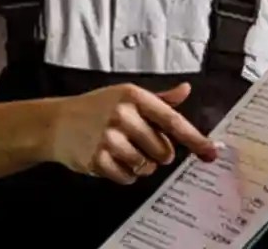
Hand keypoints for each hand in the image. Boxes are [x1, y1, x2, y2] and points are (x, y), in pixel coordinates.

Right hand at [47, 82, 218, 184]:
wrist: (56, 123)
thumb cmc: (96, 108)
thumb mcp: (125, 96)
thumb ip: (159, 99)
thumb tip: (186, 90)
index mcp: (133, 97)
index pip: (172, 121)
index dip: (194, 138)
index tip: (211, 152)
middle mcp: (122, 115)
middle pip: (163, 150)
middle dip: (158, 154)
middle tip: (142, 145)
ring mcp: (108, 138)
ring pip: (146, 166)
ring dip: (141, 165)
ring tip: (123, 152)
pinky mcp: (97, 159)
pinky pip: (127, 177)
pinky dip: (125, 174)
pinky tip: (112, 161)